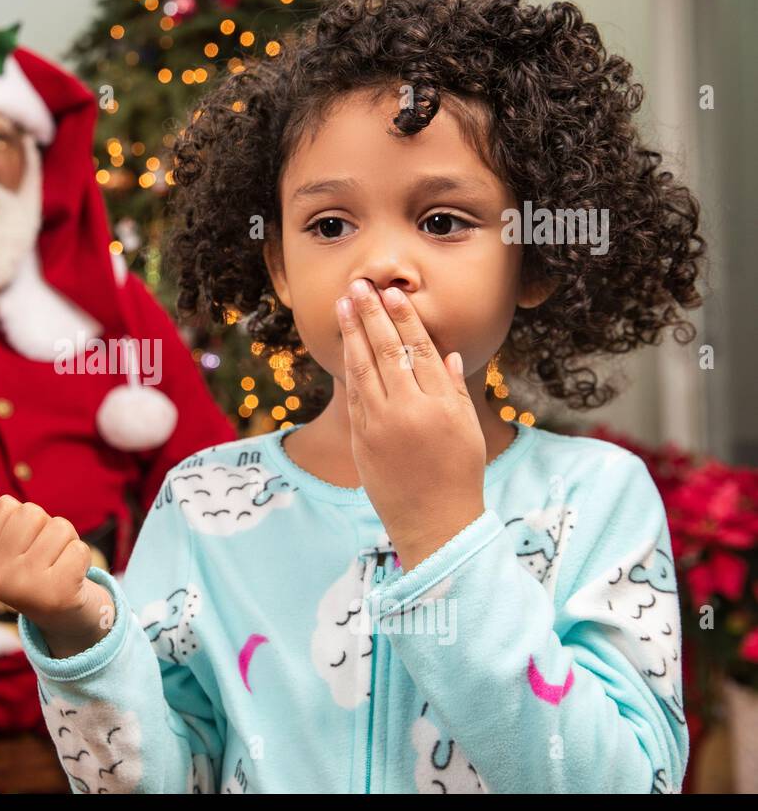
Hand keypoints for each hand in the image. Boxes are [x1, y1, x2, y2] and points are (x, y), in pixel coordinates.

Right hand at [0, 478, 114, 657]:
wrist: (68, 620)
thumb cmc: (38, 574)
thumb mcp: (12, 546)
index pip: (6, 506)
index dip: (26, 521)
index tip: (29, 549)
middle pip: (31, 513)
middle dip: (48, 528)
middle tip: (50, 558)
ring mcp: (26, 588)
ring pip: (59, 527)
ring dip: (69, 543)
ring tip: (62, 567)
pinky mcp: (59, 594)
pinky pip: (79, 548)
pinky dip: (83, 558)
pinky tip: (75, 579)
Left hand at [337, 278, 485, 569]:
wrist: (434, 524)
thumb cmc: (459, 475)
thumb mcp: (467, 429)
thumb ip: (455, 388)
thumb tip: (444, 353)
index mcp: (441, 404)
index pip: (419, 350)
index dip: (404, 319)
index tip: (393, 294)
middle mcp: (409, 410)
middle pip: (386, 351)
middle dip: (370, 315)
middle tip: (359, 287)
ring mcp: (380, 425)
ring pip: (363, 368)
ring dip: (352, 333)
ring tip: (344, 305)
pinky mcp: (361, 439)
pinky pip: (354, 394)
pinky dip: (349, 366)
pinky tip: (345, 345)